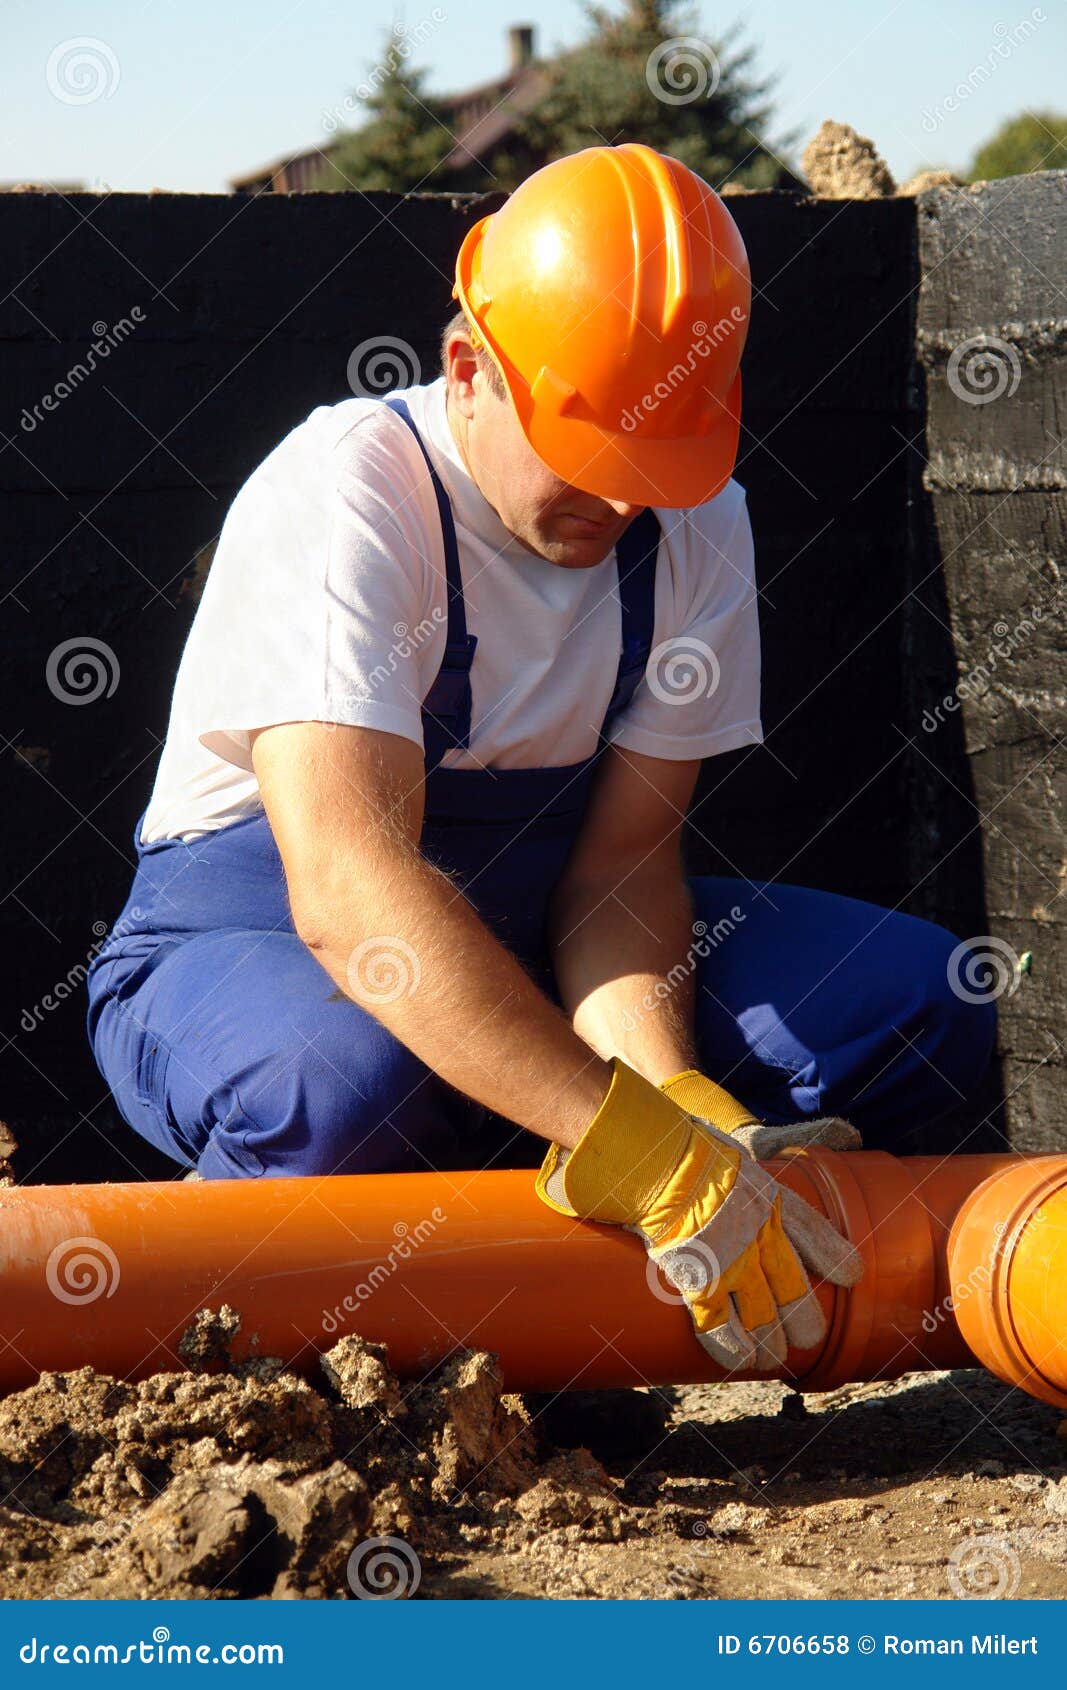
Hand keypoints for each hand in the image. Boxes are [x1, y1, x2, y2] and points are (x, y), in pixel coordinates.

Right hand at [536, 1058, 862, 1373]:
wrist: (659, 1158)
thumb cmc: (693, 1145)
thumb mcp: (746, 1140)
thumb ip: (787, 1142)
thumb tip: (852, 1135)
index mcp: (772, 1199)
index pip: (812, 1232)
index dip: (832, 1255)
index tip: (852, 1276)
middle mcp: (761, 1235)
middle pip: (791, 1286)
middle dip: (803, 1315)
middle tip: (810, 1337)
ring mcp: (732, 1261)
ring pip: (762, 1313)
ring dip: (770, 1340)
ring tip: (774, 1358)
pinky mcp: (700, 1279)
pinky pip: (719, 1323)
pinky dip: (731, 1345)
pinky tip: (740, 1361)